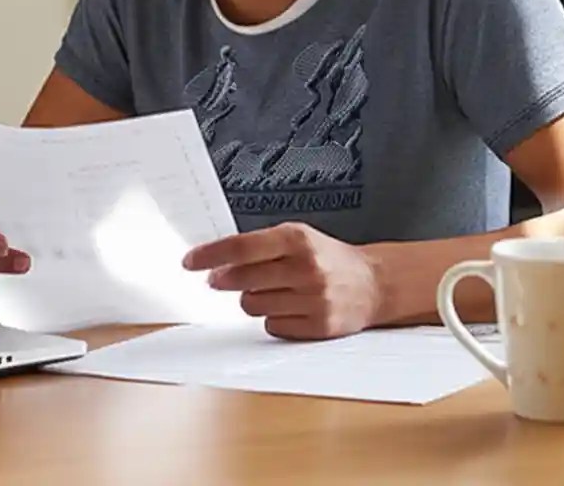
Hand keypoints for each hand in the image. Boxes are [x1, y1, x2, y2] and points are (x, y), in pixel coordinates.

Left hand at [182, 222, 382, 339]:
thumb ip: (260, 246)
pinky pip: (272, 326)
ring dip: (252, 299)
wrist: (373, 283)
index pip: (241, 247)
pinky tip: (290, 307)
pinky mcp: (318, 326)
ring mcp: (313, 299)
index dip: (210, 255)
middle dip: (224, 280)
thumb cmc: (327, 258)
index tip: (190, 262)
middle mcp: (306, 268)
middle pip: (241, 279)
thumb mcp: (298, 238)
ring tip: (272, 291)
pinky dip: (273, 318)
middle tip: (219, 279)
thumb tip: (214, 262)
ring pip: (252, 305)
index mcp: (297, 239)